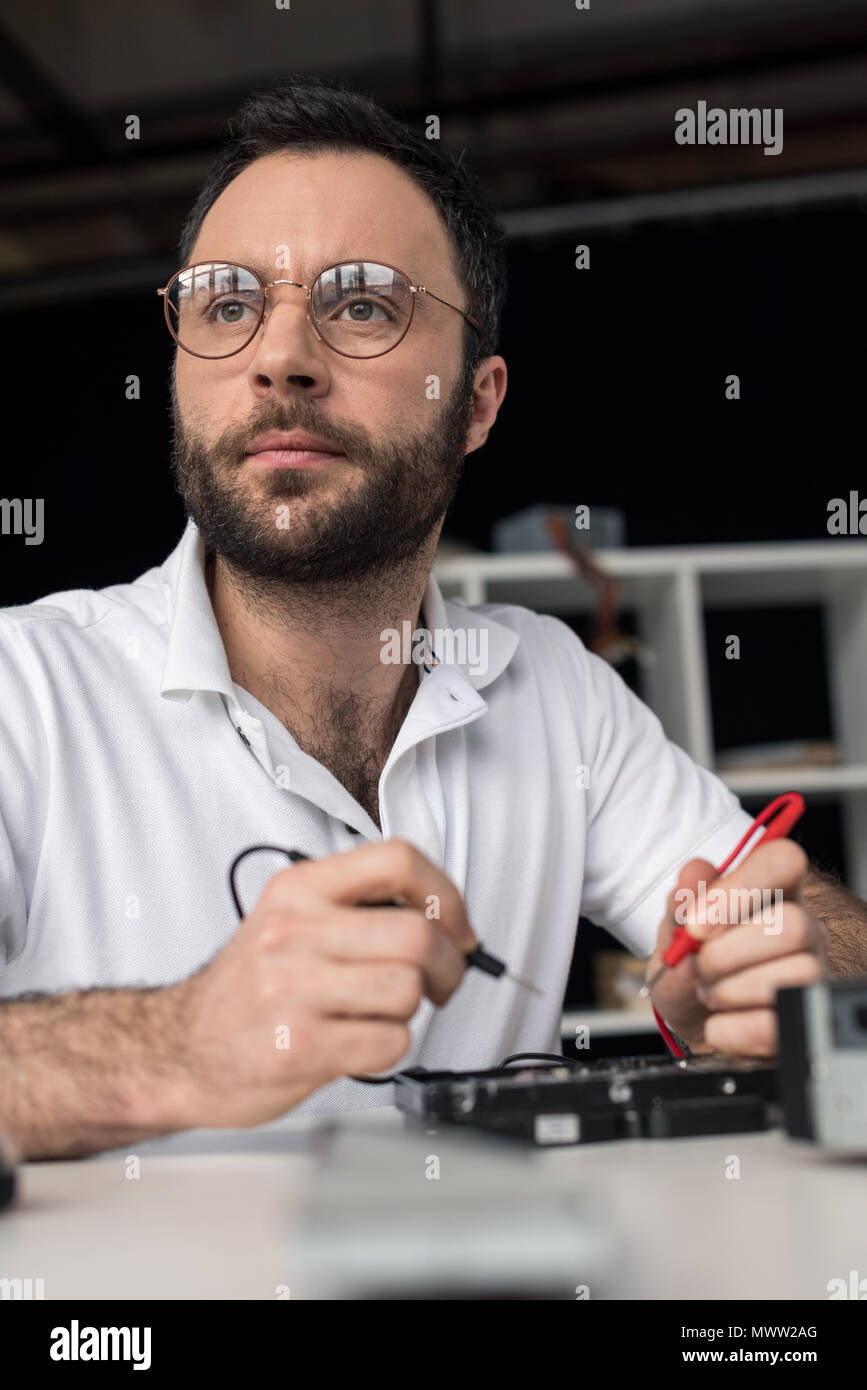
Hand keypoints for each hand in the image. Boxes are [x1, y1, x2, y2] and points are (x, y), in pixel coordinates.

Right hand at [171, 839, 476, 1126]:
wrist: (179, 1048)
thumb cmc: (250, 987)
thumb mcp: (291, 919)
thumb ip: (357, 906)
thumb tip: (447, 915)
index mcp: (300, 889)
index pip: (398, 859)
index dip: (447, 895)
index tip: (457, 927)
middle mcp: (294, 931)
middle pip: (418, 935)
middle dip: (449, 965)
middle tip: (440, 981)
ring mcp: (293, 990)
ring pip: (408, 990)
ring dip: (411, 1009)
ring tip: (380, 1012)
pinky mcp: (299, 1047)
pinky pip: (391, 1042)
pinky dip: (389, 1047)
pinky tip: (357, 1043)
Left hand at [646, 838, 827, 1057]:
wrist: (689, 1021)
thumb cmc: (688, 967)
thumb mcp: (671, 931)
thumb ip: (679, 902)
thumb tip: (693, 877)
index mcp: (771, 892)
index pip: (783, 861)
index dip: (741, 888)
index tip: (697, 923)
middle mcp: (803, 929)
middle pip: (793, 924)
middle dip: (727, 953)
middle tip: (698, 966)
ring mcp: (811, 976)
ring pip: (795, 975)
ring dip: (730, 990)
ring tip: (707, 994)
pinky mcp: (802, 1022)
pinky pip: (776, 1025)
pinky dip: (731, 1028)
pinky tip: (719, 1021)